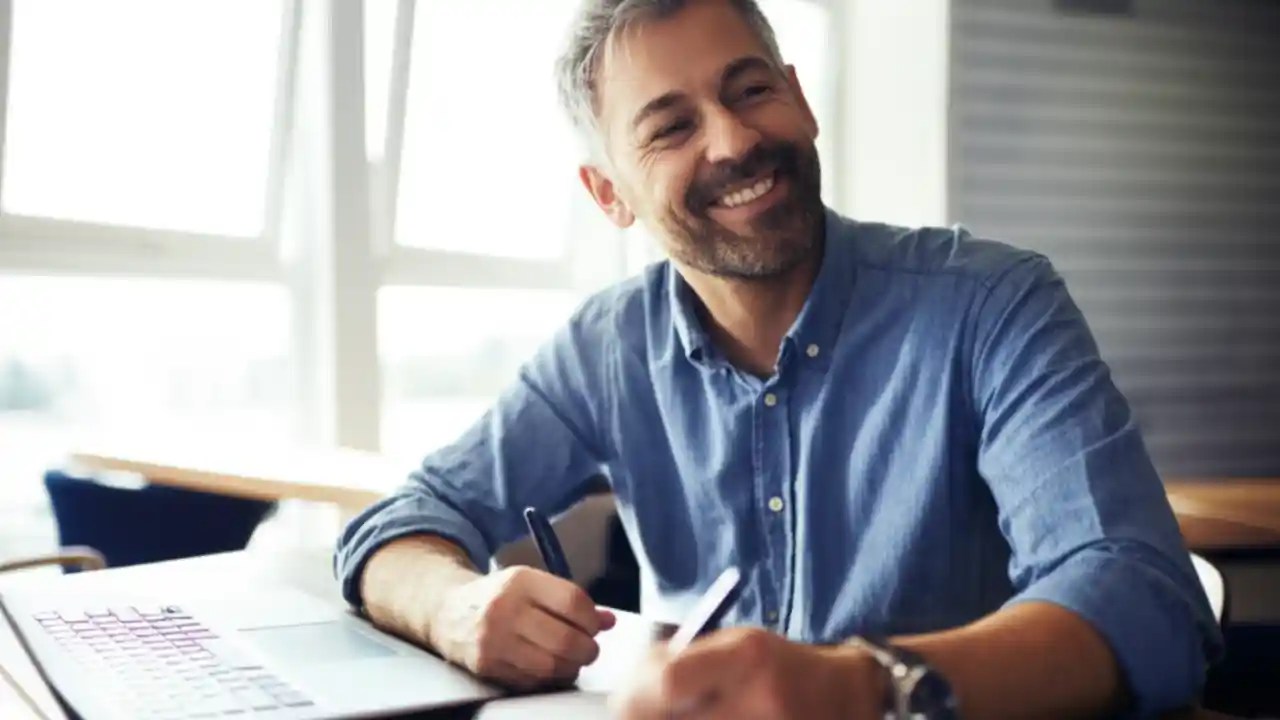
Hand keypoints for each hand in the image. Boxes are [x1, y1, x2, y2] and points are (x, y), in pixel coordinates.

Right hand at [427, 565, 616, 689]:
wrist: (448, 611)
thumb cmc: (498, 597)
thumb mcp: (532, 584)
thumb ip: (570, 600)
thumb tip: (608, 620)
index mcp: (521, 581)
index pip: (573, 602)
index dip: (593, 618)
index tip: (596, 625)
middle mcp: (506, 609)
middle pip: (566, 639)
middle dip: (587, 648)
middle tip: (588, 648)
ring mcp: (494, 640)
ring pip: (552, 665)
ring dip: (571, 667)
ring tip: (571, 659)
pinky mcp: (488, 665)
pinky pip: (533, 681)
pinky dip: (549, 678)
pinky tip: (548, 667)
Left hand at [610, 627, 884, 719]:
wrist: (845, 693)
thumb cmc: (781, 665)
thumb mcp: (739, 644)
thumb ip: (687, 661)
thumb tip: (630, 688)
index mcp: (747, 654)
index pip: (669, 682)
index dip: (636, 697)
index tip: (626, 701)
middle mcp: (760, 697)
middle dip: (646, 719)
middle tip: (637, 716)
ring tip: (681, 716)